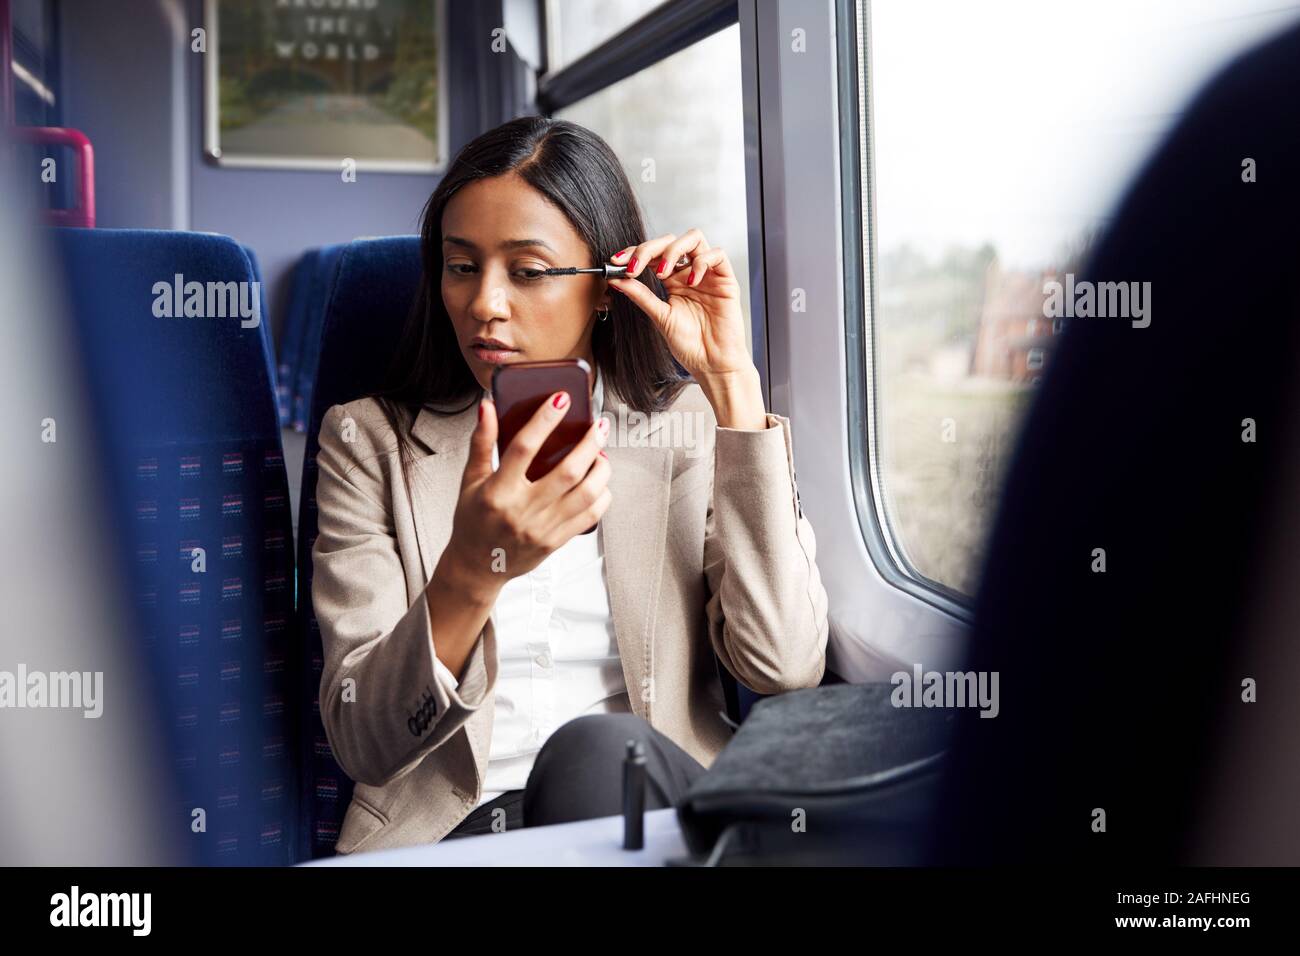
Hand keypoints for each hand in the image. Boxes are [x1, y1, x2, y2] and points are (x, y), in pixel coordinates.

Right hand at [436, 391, 611, 598]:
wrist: (478, 566)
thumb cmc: (473, 520)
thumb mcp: (470, 480)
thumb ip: (481, 443)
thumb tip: (488, 407)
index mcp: (497, 492)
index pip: (523, 448)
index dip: (544, 420)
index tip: (561, 399)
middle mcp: (522, 511)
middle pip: (567, 471)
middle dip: (590, 443)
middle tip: (599, 425)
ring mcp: (542, 529)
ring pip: (586, 494)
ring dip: (601, 469)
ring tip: (602, 453)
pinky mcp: (556, 542)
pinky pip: (590, 516)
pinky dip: (602, 495)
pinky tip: (600, 481)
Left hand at [607, 229, 766, 428]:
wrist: (712, 364)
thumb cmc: (689, 345)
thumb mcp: (659, 317)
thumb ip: (641, 295)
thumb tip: (615, 279)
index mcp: (672, 280)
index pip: (653, 254)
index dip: (634, 253)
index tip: (616, 262)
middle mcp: (689, 273)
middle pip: (670, 241)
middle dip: (648, 249)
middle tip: (634, 266)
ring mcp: (707, 274)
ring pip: (694, 238)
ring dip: (673, 250)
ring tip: (662, 273)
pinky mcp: (726, 280)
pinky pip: (717, 255)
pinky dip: (700, 263)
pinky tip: (690, 282)